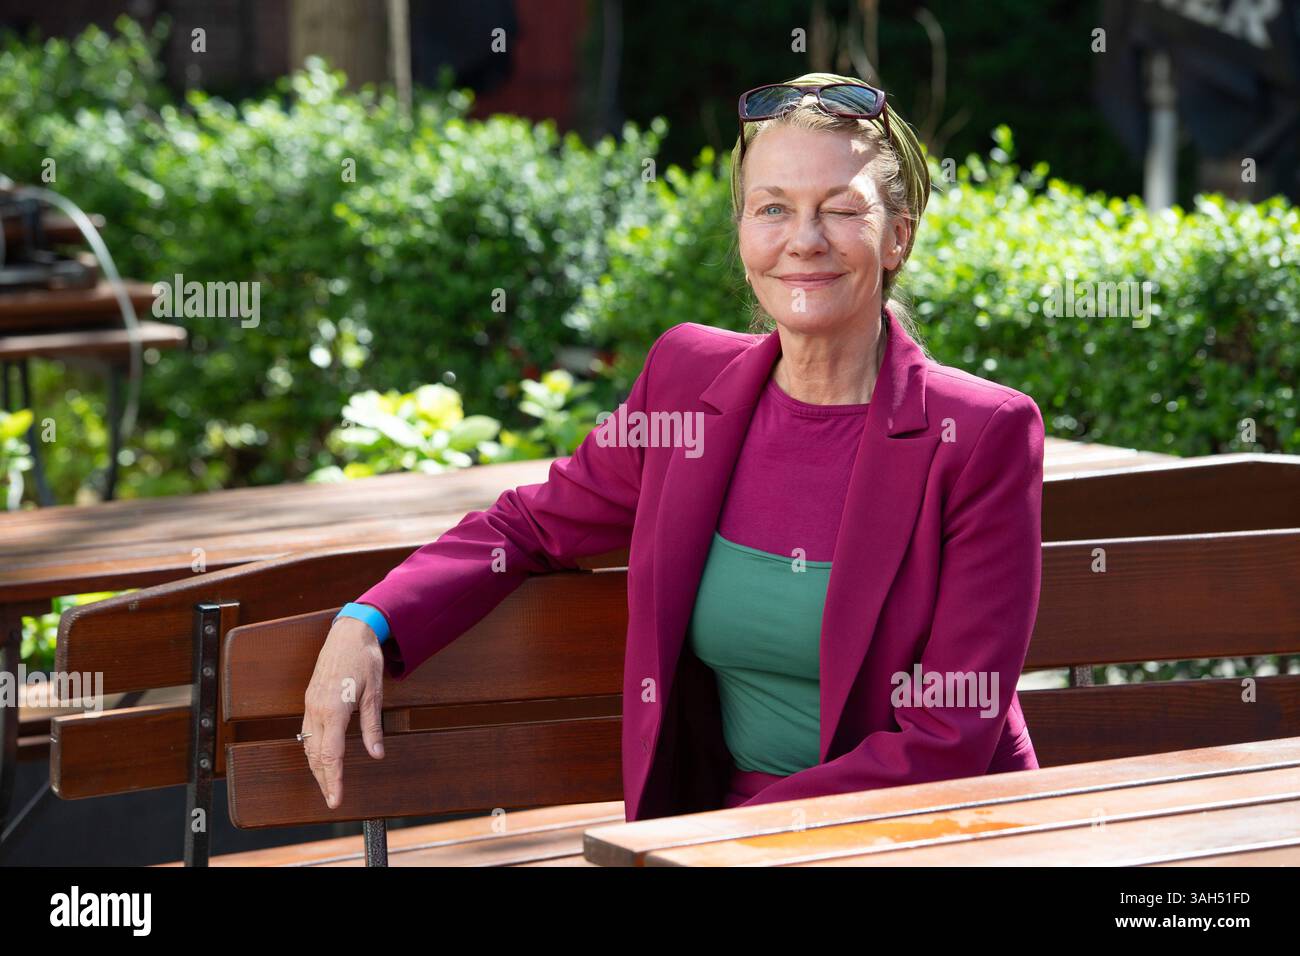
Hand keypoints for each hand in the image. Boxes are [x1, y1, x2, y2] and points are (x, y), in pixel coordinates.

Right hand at [301, 615, 385, 808]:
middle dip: (323, 779)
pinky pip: (307, 731)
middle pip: (315, 754)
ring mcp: (310, 703)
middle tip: (333, 799)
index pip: (331, 755)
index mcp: (334, 710)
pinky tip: (320, 756)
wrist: (348, 632)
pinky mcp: (310, 698)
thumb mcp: (375, 693)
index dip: (333, 779)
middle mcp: (317, 709)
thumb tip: (376, 754)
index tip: (336, 799)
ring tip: (327, 783)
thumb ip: (373, 726)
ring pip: (308, 744)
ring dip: (316, 766)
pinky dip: (312, 749)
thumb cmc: (365, 659)